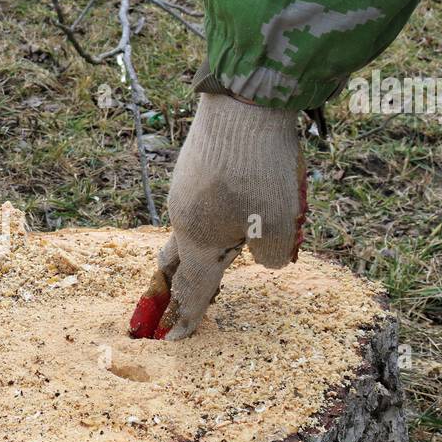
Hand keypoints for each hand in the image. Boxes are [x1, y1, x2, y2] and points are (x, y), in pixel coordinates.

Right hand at [129, 93, 306, 339]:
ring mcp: (183, 189)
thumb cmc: (261, 168)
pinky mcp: (191, 166)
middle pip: (175, 262)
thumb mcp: (280, 224)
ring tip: (200, 264)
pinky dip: (204, 221)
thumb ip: (274, 257)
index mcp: (199, 239)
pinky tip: (225, 212)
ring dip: (193, 251)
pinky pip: (194, 206)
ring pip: (187, 230)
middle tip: (161, 312)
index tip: (172, 341)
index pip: (193, 290)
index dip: (187, 319)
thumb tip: (265, 261)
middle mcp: (182, 217)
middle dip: (170, 290)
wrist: (243, 99)